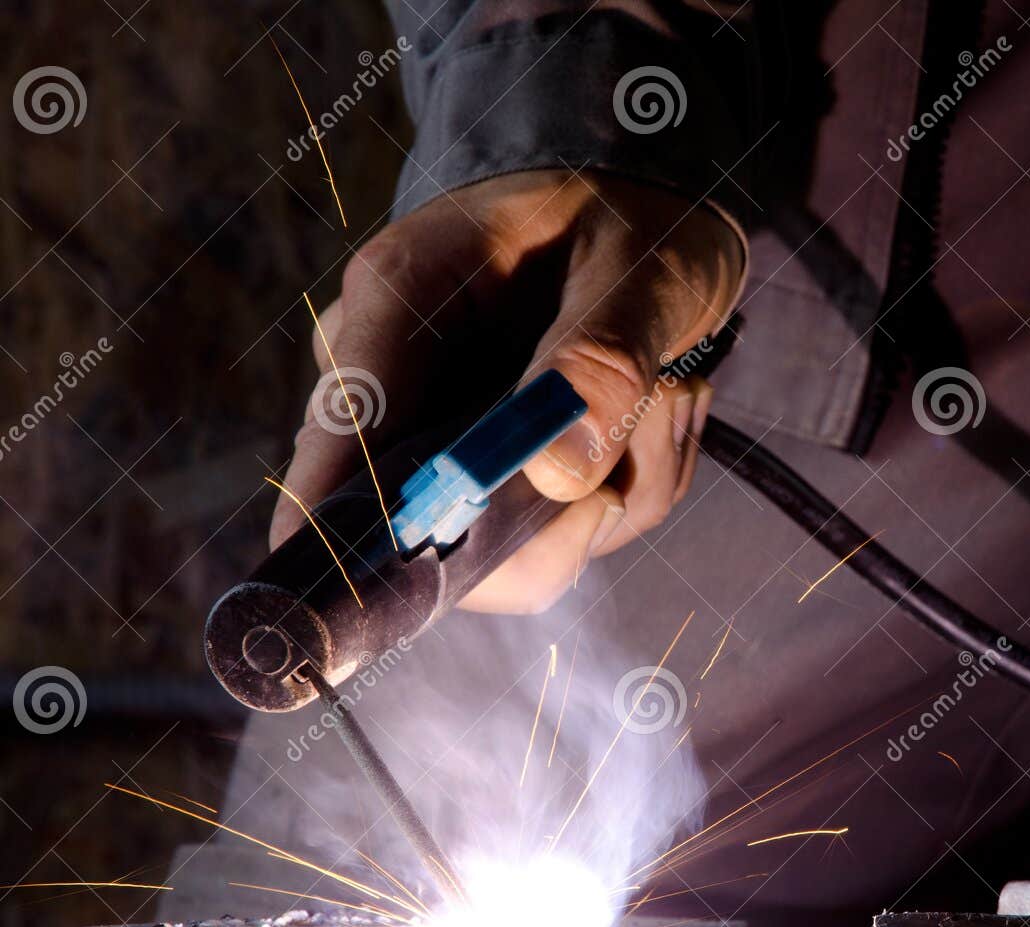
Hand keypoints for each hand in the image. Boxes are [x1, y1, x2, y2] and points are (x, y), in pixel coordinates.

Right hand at [271, 170, 741, 611]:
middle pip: (428, 534)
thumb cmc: (629, 217)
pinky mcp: (502, 480)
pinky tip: (659, 413)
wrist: (646, 210)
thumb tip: (558, 476)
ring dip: (624, 492)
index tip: (399, 592)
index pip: (339, 440)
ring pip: (521, 552)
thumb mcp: (640, 266)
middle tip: (652, 426)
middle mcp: (400, 387)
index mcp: (398, 304)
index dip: (352, 536)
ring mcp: (446, 443)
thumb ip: (604, 358)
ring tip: (669, 393)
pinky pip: (568, 536)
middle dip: (561, 523)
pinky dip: (634, 490)